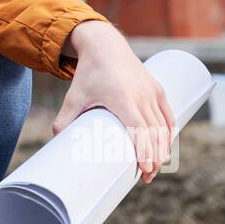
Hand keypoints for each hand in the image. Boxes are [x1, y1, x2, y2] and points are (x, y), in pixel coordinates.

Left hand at [52, 21, 175, 185]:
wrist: (105, 46)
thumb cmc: (88, 74)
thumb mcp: (74, 97)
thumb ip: (64, 121)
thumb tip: (56, 144)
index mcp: (122, 98)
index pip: (138, 129)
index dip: (145, 151)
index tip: (145, 170)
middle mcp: (141, 95)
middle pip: (154, 133)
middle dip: (154, 158)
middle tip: (146, 177)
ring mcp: (152, 92)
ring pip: (164, 127)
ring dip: (162, 149)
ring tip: (154, 167)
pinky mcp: (158, 89)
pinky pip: (168, 116)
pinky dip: (168, 134)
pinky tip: (164, 148)